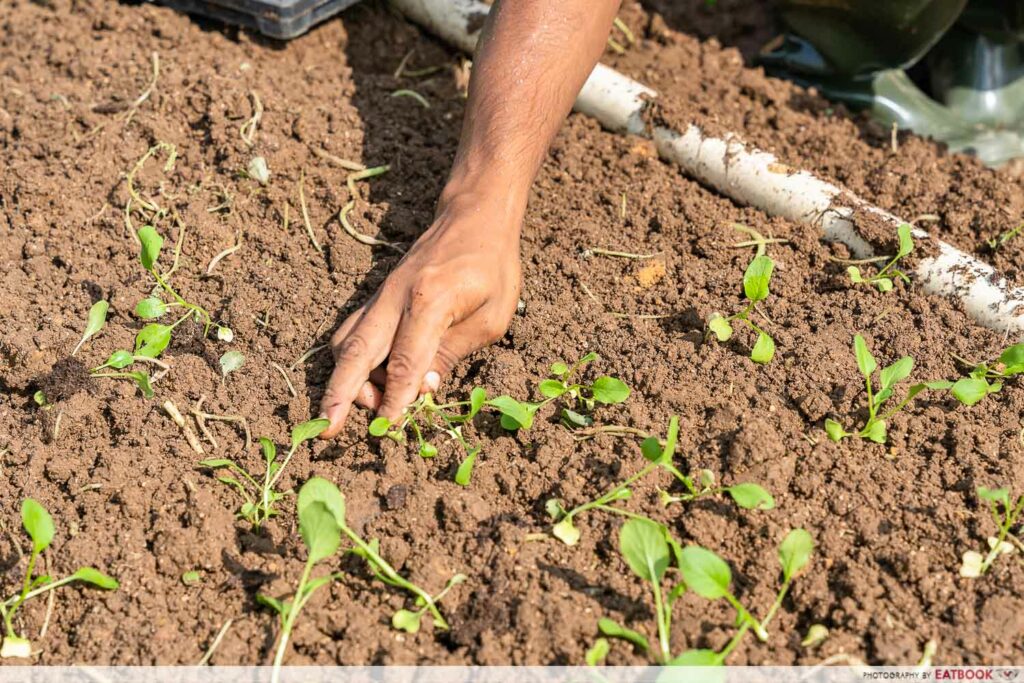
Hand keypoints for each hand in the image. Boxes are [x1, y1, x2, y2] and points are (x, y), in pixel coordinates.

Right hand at [319, 189, 522, 437]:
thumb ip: (453, 352)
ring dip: (344, 379)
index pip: (403, 362)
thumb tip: (422, 388)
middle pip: (357, 351)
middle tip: (327, 429)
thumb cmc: (491, 267)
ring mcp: (381, 295)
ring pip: (347, 341)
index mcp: (429, 301)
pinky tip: (363, 381)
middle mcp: (396, 297)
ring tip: (356, 409)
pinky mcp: (377, 296)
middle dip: (340, 394)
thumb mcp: (490, 318)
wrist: (474, 217)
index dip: (394, 400)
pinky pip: (353, 330)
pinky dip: (350, 360)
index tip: (386, 429)